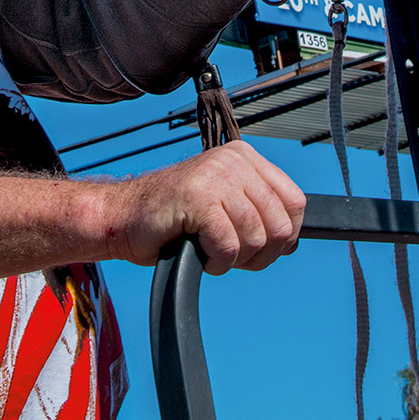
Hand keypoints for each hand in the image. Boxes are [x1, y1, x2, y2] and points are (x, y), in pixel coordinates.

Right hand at [103, 141, 304, 274]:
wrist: (122, 219)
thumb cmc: (172, 220)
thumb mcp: (226, 208)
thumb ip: (259, 215)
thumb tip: (292, 241)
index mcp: (245, 158)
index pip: (296, 202)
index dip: (285, 237)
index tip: (260, 249)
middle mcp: (234, 160)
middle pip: (281, 225)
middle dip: (259, 254)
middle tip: (231, 256)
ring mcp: (215, 175)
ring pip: (256, 238)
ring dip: (234, 259)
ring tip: (209, 250)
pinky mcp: (197, 197)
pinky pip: (229, 246)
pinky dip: (216, 262)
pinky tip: (198, 251)